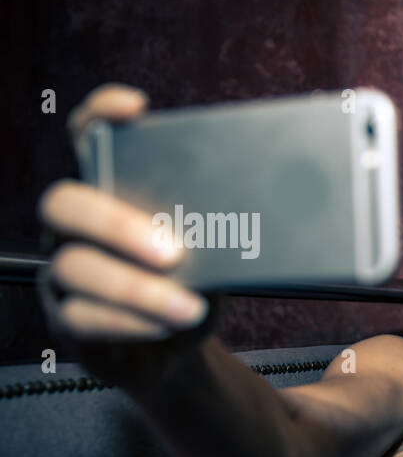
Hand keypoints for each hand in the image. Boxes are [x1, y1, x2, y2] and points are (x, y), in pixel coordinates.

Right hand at [37, 85, 217, 392]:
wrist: (172, 349)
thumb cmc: (190, 283)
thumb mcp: (213, 249)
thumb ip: (225, 220)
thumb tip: (282, 192)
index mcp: (111, 192)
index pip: (90, 139)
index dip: (101, 115)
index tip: (136, 107)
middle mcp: (76, 226)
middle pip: (65, 204)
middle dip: (115, 223)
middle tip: (172, 251)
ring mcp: (66, 270)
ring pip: (73, 266)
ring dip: (133, 287)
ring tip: (187, 305)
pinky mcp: (70, 317)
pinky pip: (83, 316)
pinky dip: (128, 322)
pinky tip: (166, 325)